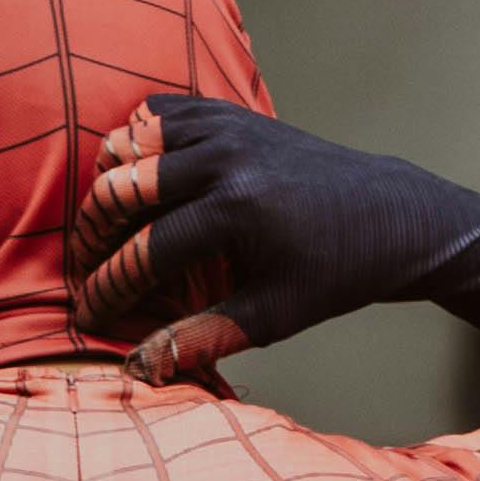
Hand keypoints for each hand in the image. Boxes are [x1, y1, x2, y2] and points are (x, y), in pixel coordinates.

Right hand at [65, 97, 469, 378]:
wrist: (391, 215)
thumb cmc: (334, 273)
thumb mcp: (271, 316)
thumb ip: (201, 338)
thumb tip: (140, 367)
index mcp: (238, 210)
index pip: (146, 250)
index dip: (108, 288)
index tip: (88, 315)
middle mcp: (227, 157)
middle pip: (121, 189)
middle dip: (93, 236)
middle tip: (88, 269)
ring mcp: (227, 126)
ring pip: (130, 141)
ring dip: (109, 184)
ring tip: (110, 228)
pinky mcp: (231, 113)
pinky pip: (157, 114)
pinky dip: (137, 142)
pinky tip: (141, 181)